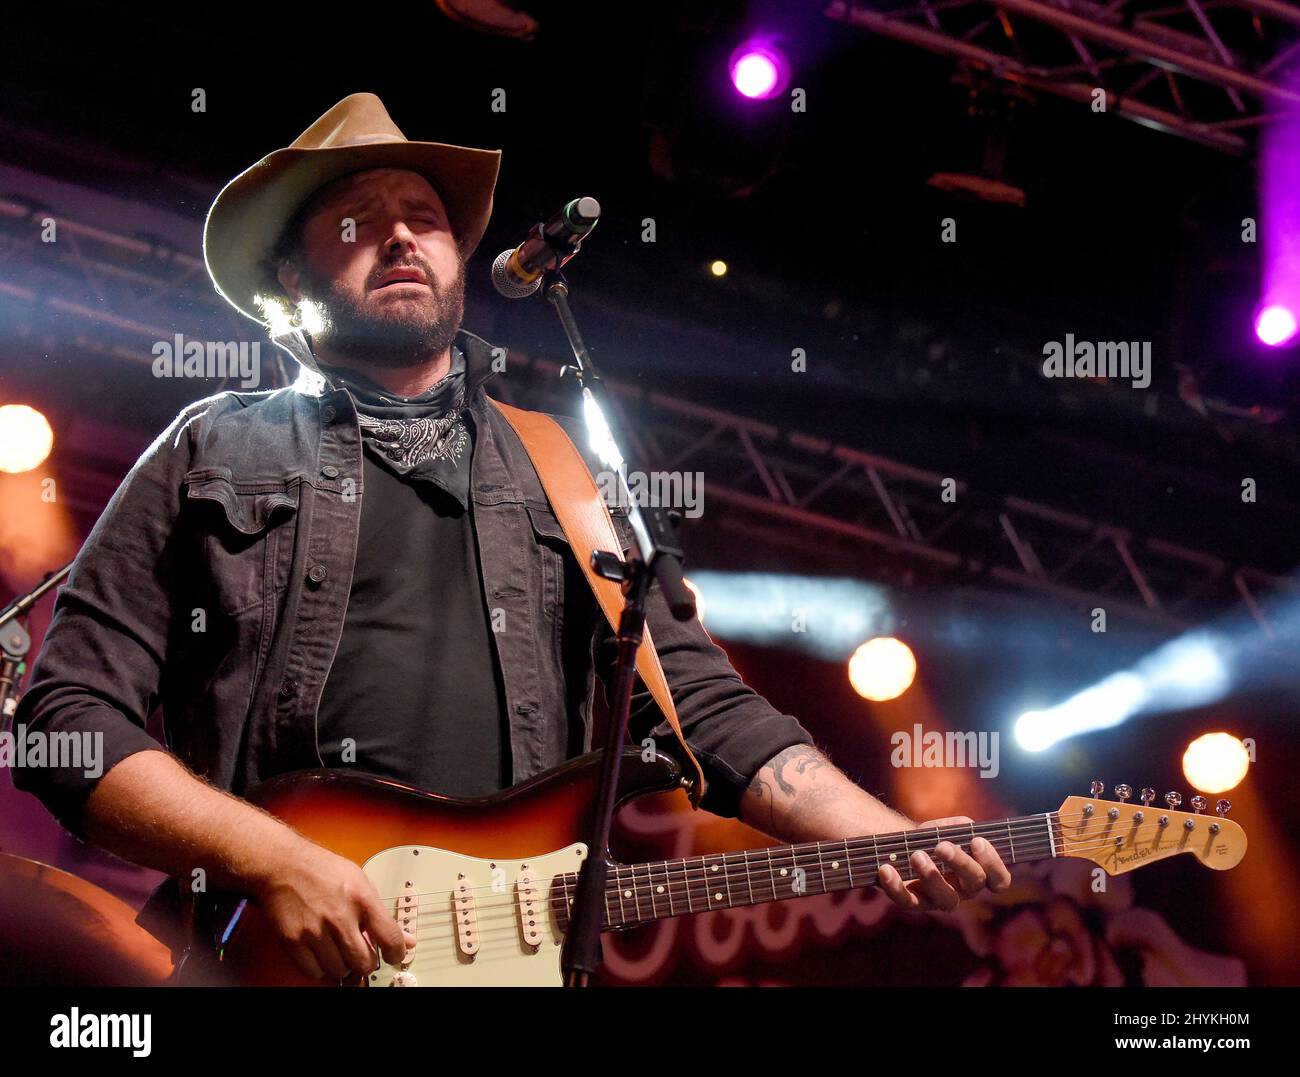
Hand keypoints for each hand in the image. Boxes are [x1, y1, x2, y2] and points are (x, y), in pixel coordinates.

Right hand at [253, 837, 414, 979]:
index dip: (397, 953)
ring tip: (339, 948)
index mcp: (361, 898)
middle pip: (364, 962)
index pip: (390, 937)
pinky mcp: (294, 941)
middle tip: (363, 954)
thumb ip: (381, 913)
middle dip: (367, 962)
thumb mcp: (360, 882)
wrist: (282, 865)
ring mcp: (315, 931)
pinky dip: (321, 967)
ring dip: (343, 964)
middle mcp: (339, 917)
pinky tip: (322, 952)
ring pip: (340, 970)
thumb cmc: (321, 870)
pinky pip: (315, 971)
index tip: (394, 955)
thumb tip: (405, 938)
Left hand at [876, 815, 1011, 910]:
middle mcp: (961, 890)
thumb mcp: (947, 829)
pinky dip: (896, 885)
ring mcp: (937, 899)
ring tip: (916, 855)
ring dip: (932, 876)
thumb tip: (967, 828)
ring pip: (946, 899)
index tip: (977, 842)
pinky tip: (886, 868)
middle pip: (974, 884)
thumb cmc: (931, 838)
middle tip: (941, 846)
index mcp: (976, 873)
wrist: (901, 848)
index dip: (994, 864)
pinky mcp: (912, 902)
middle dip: (960, 863)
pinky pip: (907, 900)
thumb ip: (960, 828)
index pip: (999, 880)